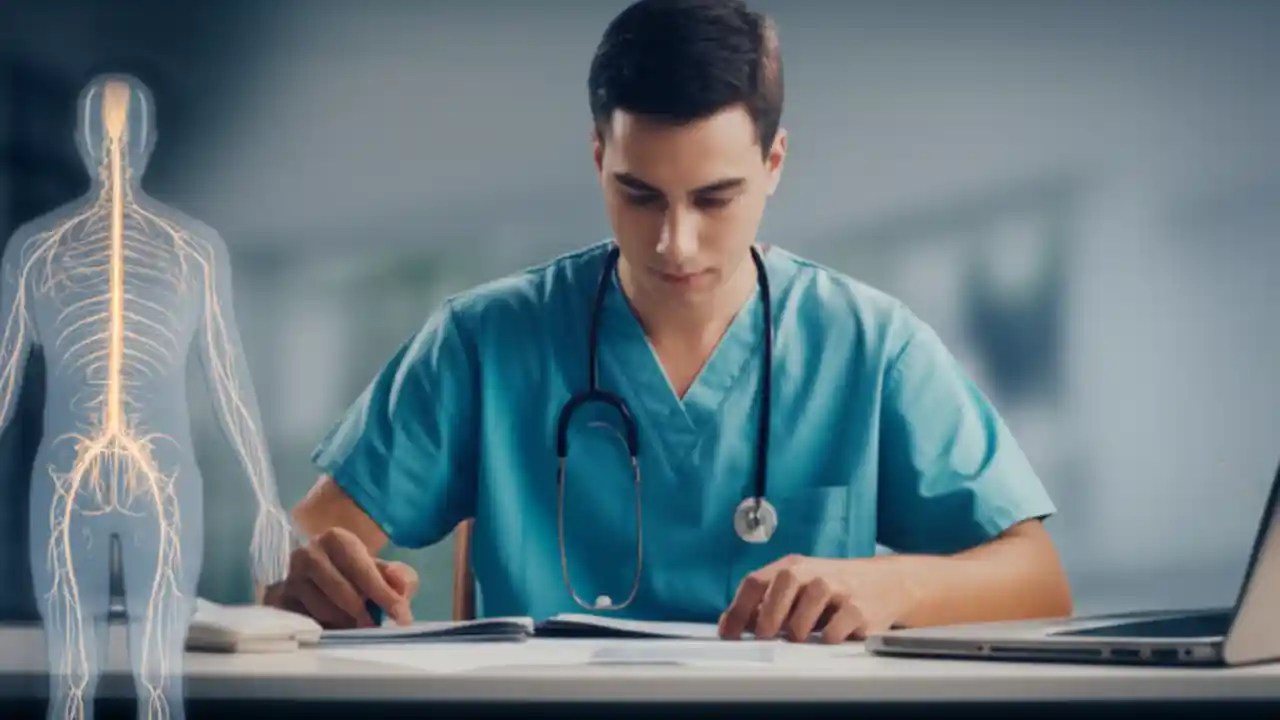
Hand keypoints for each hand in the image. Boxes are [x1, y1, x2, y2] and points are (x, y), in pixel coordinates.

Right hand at [263, 527, 418, 628]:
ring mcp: (290, 578)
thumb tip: (399, 588)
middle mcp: (307, 554)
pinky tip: (337, 629)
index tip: (402, 617)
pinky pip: (306, 622)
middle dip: (363, 613)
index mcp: (335, 539)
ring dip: (345, 623)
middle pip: (341, 592)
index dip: (384, 595)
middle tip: (378, 627)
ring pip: (322, 610)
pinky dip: (325, 629)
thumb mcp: (380, 569)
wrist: (319, 570)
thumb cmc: (355, 571)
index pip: (362, 570)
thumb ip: (399, 577)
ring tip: (358, 627)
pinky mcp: (279, 601)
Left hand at [718, 554, 913, 643]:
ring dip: (797, 629)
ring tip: (799, 637)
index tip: (728, 634)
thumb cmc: (833, 588)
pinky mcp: (859, 609)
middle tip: (764, 637)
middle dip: (768, 616)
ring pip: (808, 607)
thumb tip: (731, 625)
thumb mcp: (798, 588)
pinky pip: (835, 630)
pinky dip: (826, 638)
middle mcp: (813, 572)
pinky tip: (827, 638)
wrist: (885, 583)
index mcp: (791, 566)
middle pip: (782, 584)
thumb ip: (767, 603)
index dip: (739, 609)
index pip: (756, 581)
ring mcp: (838, 588)